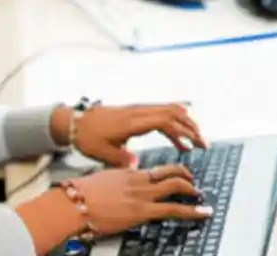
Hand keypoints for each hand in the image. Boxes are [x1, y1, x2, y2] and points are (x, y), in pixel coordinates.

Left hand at [58, 103, 206, 167]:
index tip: (195, 144)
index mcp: (133, 121)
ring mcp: (139, 109)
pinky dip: (175, 123)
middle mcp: (140, 112)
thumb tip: (138, 166)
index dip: (184, 131)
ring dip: (185, 124)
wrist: (74, 122)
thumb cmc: (87, 137)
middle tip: (203, 144)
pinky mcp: (138, 112)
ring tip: (195, 142)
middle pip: (174, 112)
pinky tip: (178, 138)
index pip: (166, 121)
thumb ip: (122, 159)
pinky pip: (163, 113)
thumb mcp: (102, 152)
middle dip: (191, 127)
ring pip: (171, 110)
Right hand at [70, 165, 212, 235]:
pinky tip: (203, 213)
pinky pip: (173, 209)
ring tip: (200, 197)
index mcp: (129, 173)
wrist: (72, 203)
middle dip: (187, 178)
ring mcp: (142, 195)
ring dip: (192, 191)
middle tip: (193, 184)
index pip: (157, 170)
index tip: (179, 175)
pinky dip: (192, 211)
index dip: (172, 172)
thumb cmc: (79, 195)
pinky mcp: (142, 211)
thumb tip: (116, 188)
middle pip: (171, 173)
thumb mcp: (102, 182)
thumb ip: (115, 183)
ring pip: (176, 187)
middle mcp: (140, 180)